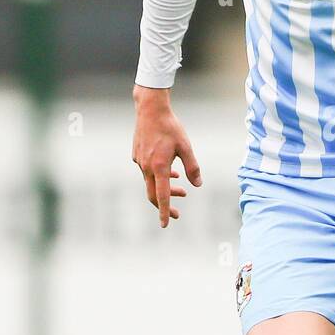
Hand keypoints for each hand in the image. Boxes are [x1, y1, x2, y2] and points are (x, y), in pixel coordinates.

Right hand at [131, 86, 201, 227]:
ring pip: (151, 182)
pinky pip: (148, 172)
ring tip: (182, 189)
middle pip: (153, 195)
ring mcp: (139, 162)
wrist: (150, 110)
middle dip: (165, 206)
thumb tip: (198, 185)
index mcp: (159, 167)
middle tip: (177, 214)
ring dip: (165, 188)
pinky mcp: (137, 156)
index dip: (164, 211)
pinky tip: (171, 171)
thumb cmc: (170, 127)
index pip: (161, 196)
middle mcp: (146, 167)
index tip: (165, 224)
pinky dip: (159, 176)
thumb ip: (192, 167)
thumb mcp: (186, 147)